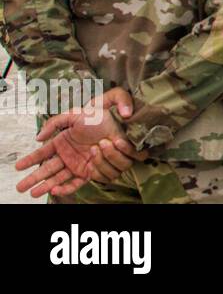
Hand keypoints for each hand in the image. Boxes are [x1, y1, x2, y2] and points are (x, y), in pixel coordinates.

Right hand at [14, 87, 144, 197]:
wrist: (121, 123)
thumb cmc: (100, 115)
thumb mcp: (76, 112)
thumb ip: (55, 122)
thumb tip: (38, 137)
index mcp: (63, 141)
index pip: (43, 153)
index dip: (30, 160)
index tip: (18, 166)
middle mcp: (69, 155)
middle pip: (47, 170)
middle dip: (33, 178)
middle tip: (20, 187)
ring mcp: (80, 163)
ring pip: (59, 178)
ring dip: (46, 185)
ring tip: (33, 192)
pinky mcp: (91, 170)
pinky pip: (78, 183)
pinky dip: (67, 188)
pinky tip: (55, 190)